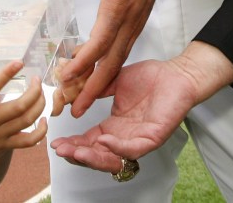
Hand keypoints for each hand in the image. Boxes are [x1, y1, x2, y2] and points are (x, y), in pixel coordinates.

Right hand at [0, 60, 47, 176]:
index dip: (7, 74)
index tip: (19, 62)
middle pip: (19, 105)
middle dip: (33, 90)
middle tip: (36, 79)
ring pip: (27, 120)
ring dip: (39, 105)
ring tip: (41, 93)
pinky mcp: (5, 147)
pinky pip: (28, 141)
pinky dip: (40, 132)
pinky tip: (44, 120)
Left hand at [42, 0, 199, 115]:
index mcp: (118, 7)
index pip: (100, 42)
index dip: (83, 62)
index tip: (65, 78)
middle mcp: (127, 23)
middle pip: (111, 62)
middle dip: (94, 89)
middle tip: (75, 110)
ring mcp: (133, 27)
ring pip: (117, 61)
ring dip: (100, 83)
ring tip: (82, 102)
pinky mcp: (134, 27)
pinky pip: (120, 54)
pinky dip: (107, 70)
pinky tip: (95, 77)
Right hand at [49, 58, 197, 171]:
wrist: (177, 73)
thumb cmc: (151, 77)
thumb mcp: (115, 81)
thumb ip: (95, 89)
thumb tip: (71, 92)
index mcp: (114, 126)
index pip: (89, 142)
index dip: (72, 144)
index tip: (56, 142)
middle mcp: (124, 137)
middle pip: (97, 155)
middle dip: (77, 155)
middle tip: (61, 150)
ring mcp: (138, 140)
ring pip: (112, 158)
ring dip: (92, 157)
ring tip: (75, 150)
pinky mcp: (153, 137)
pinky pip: (133, 149)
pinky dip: (116, 147)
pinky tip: (103, 140)